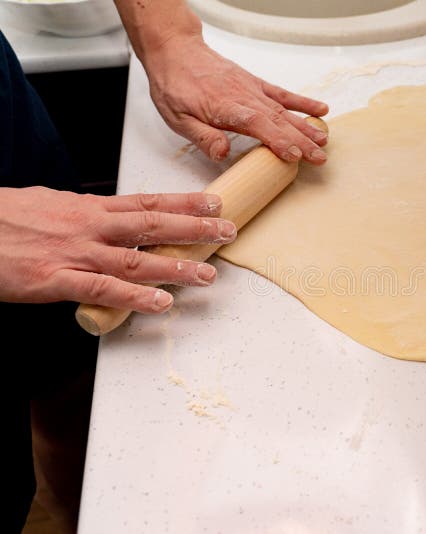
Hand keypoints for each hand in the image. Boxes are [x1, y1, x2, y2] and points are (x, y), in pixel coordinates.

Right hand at [0, 187, 236, 312]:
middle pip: (152, 224)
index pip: (148, 201)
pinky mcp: (56, 280)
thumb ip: (87, 213)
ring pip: (135, 258)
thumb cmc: (6, 219)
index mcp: (90, 208)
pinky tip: (160, 302)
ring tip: (207, 273)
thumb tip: (113, 217)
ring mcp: (76, 253)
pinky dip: (135, 296)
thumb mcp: (52, 205)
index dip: (185, 202)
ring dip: (175, 266)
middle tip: (227, 231)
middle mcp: (90, 227)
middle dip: (194, 227)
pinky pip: (103, 289)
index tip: (215, 202)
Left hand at [143, 34, 328, 164]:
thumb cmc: (175, 86)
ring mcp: (253, 90)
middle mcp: (244, 97)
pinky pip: (283, 94)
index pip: (258, 125)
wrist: (177, 52)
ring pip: (284, 111)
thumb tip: (222, 154)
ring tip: (323, 140)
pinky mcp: (257, 85)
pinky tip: (320, 110)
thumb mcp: (177, 118)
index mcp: (225, 108)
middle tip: (319, 157)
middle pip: (278, 121)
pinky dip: (302, 103)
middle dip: (301, 141)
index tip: (294, 156)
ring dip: (306, 127)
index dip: (278, 141)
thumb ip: (203, 137)